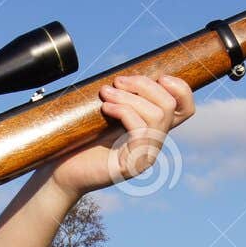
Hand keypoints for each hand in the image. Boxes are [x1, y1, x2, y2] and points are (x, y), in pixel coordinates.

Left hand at [39, 73, 194, 197]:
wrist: (60, 171)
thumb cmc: (79, 141)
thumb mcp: (104, 112)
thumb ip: (120, 97)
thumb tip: (125, 75)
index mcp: (150, 128)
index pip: (185, 108)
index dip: (180, 88)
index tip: (158, 77)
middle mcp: (153, 143)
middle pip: (170, 105)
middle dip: (144, 85)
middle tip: (116, 83)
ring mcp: (146, 155)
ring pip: (157, 115)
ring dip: (130, 97)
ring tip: (105, 94)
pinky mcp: (133, 164)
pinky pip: (141, 130)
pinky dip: (124, 112)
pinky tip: (105, 108)